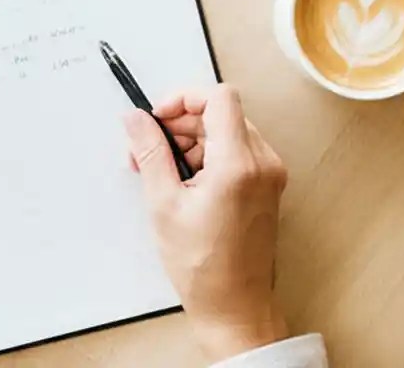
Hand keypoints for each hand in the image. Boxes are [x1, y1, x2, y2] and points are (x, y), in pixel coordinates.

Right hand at [123, 85, 288, 361]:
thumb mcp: (164, 203)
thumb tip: (135, 119)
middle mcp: (262, 163)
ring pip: (226, 130)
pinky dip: (207, 155)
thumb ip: (150, 152)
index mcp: (239, 164)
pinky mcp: (266, 185)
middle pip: (220, 113)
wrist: (235, 305)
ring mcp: (268, 174)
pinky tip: (183, 181)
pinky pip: (235, 151)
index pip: (218, 98)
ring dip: (190, 140)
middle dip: (180, 124)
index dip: (183, 99)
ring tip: (161, 171)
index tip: (158, 117)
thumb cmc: (203, 266)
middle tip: (148, 149)